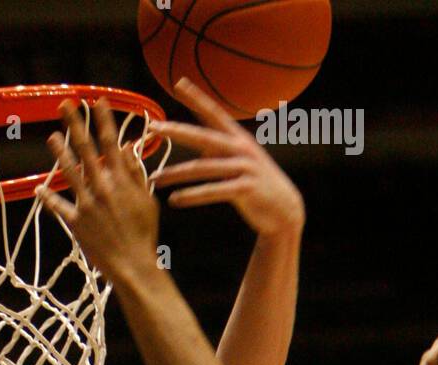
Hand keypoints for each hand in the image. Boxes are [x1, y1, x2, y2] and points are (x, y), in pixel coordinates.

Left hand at [40, 100, 159, 281]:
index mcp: (120, 179)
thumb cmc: (144, 232)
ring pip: (69, 172)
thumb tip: (127, 147)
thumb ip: (135, 173)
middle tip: (65, 104)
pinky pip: (59, 208)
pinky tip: (39, 189)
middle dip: (75, 123)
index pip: (111, 141)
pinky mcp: (76, 223)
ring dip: (60, 152)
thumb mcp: (147, 199)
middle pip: (86, 149)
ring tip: (52, 136)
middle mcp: (101, 186)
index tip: (97, 100)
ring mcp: (86, 204)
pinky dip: (48, 198)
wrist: (132, 264)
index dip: (103, 118)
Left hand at [151, 78, 304, 237]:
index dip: (197, 97)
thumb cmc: (257, 187)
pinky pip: (213, 191)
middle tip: (153, 127)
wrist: (284, 210)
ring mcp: (244, 167)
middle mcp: (241, 148)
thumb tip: (200, 146)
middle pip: (203, 136)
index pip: (214, 113)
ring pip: (203, 168)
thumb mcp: (238, 164)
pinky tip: (174, 200)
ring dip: (175, 174)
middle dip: (176, 131)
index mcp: (238, 138)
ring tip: (154, 180)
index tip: (179, 82)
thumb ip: (219, 154)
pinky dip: (192, 196)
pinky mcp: (245, 189)